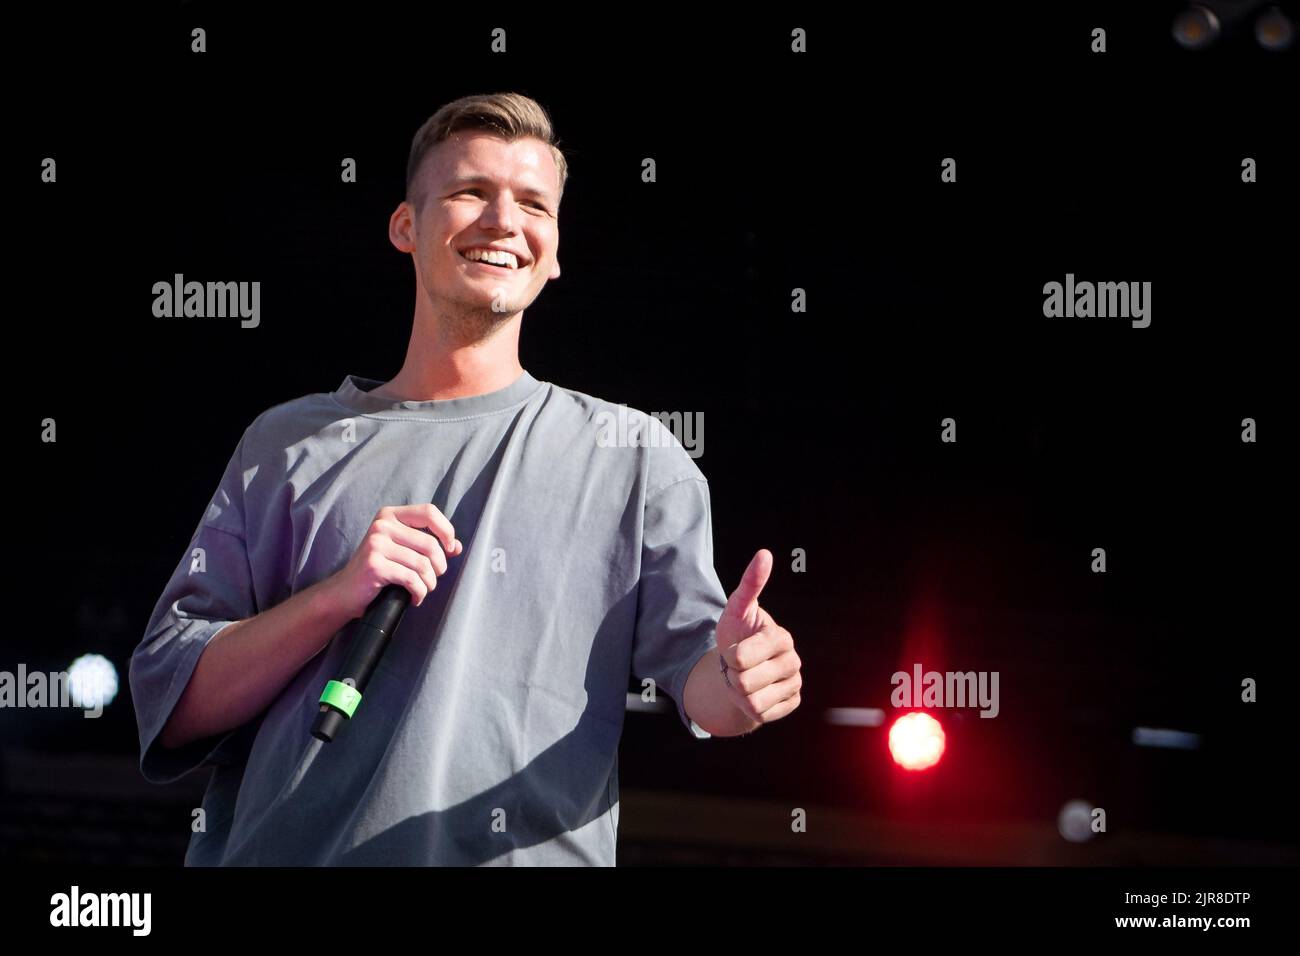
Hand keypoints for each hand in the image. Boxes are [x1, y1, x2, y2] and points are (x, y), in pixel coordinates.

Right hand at [324, 504, 461, 617]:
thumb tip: (457, 547)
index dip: (446, 531)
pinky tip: (415, 598)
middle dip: (439, 567)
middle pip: (430, 543)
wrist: (345, 592)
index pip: (429, 512)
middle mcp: (382, 525)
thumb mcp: (403, 550)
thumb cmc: (379, 569)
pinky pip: (412, 579)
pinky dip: (419, 592)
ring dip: (429, 583)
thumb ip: (428, 544)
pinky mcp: (375, 565)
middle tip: (432, 578)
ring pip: (423, 564)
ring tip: (424, 589)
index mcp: (390, 515)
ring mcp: (376, 544)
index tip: (450, 549)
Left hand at [715, 549, 801, 724]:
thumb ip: (750, 583)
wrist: (740, 667)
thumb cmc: (738, 634)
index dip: (728, 656)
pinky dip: (749, 707)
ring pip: (752, 701)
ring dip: (739, 693)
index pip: (739, 657)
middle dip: (732, 676)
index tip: (734, 648)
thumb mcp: (736, 609)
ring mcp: (794, 684)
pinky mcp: (791, 704)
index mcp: (781, 637)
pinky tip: (755, 693)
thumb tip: (764, 554)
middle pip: (744, 682)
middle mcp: (793, 661)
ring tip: (745, 679)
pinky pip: (761, 715)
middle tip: (737, 667)